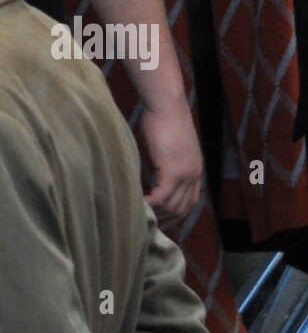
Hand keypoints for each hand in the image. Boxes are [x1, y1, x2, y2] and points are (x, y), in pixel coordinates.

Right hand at [140, 99, 203, 226]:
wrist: (167, 104)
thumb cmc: (163, 119)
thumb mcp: (166, 148)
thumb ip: (162, 165)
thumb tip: (149, 178)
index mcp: (195, 169)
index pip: (190, 202)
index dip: (176, 215)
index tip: (162, 222)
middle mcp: (194, 174)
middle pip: (182, 208)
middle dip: (166, 220)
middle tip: (148, 227)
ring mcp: (186, 173)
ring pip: (172, 206)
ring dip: (156, 214)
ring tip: (140, 218)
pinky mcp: (172, 170)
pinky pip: (160, 197)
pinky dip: (149, 205)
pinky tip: (137, 206)